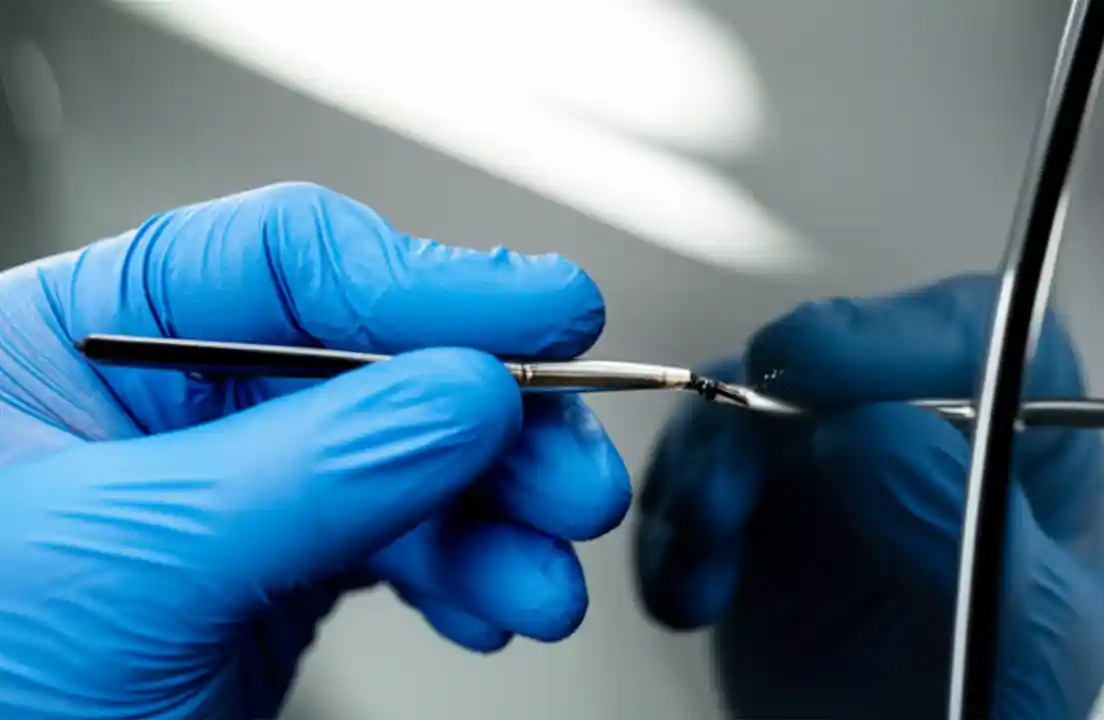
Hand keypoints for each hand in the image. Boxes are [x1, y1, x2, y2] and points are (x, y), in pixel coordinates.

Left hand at [0, 183, 630, 718]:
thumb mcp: (134, 565)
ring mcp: (235, 489)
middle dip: (492, 424)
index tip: (544, 315)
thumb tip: (467, 393)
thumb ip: (312, 468)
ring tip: (546, 579)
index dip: (429, 282)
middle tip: (571, 476)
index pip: (285, 262)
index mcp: (83, 343)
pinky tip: (494, 603)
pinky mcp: (279, 570)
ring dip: (500, 519)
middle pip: (376, 362)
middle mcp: (168, 404)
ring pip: (408, 462)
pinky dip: (465, 575)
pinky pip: (402, 543)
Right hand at [635, 275, 1103, 718]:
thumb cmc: (991, 704)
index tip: (810, 364)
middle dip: (760, 417)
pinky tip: (689, 591)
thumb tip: (876, 424)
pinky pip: (689, 471)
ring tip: (701, 554)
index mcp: (1027, 441)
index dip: (888, 332)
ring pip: (740, 404)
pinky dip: (669, 526)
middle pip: (831, 357)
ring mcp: (831, 462)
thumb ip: (964, 529)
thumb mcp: (1021, 634)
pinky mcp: (756, 501)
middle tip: (723, 492)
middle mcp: (923, 430)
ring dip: (701, 472)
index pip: (972, 334)